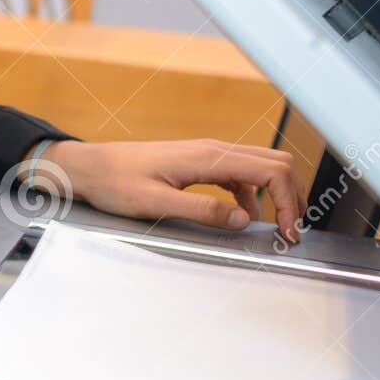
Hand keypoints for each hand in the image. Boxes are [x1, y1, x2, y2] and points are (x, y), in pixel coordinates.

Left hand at [38, 138, 301, 242]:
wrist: (88, 167)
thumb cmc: (114, 182)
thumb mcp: (155, 203)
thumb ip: (201, 211)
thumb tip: (242, 219)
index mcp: (207, 156)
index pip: (270, 171)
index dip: (288, 200)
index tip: (286, 230)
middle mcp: (212, 149)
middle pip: (274, 163)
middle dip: (291, 196)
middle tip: (290, 230)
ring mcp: (206, 154)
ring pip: (260, 167)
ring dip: (275, 194)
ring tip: (276, 226)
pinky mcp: (198, 163)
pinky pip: (239, 174)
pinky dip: (252, 194)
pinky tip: (244, 215)